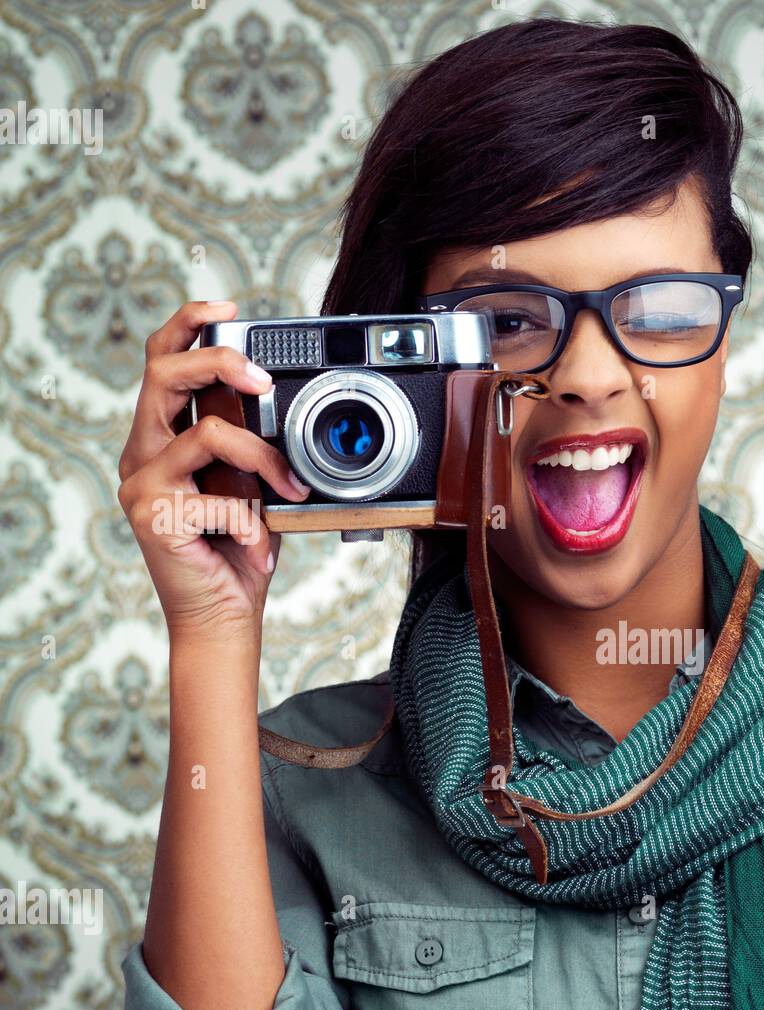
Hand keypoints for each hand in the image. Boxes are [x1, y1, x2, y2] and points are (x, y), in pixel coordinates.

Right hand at [117, 300, 311, 646]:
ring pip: (207, 435)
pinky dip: (254, 522)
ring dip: (264, 460)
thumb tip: (284, 403)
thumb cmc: (239, 551)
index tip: (227, 307)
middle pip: (164, 373)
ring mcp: (142, 484)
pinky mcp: (152, 517)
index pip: (161, 361)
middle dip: (218, 361)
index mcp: (162, 438)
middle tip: (262, 377)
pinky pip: (221, 498)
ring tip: (290, 490)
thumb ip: (254, 445)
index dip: (187, 324)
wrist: (222, 616)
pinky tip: (258, 547)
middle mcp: (143, 453)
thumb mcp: (254, 486)